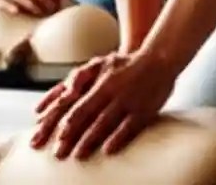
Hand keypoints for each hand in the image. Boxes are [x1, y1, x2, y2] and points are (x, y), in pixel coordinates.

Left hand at [31, 51, 175, 158]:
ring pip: (106, 125)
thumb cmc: (124, 64)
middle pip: (88, 118)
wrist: (158, 60)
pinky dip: (118, 139)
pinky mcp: (144, 111)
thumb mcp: (100, 63)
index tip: (57, 135)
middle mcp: (112, 93)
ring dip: (91, 140)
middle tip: (60, 152)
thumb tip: (65, 91)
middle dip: (73, 136)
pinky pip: (129, 128)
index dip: (67, 122)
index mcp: (99, 83)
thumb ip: (80, 76)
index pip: (79, 105)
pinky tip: (107, 150)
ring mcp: (128, 102)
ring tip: (79, 155)